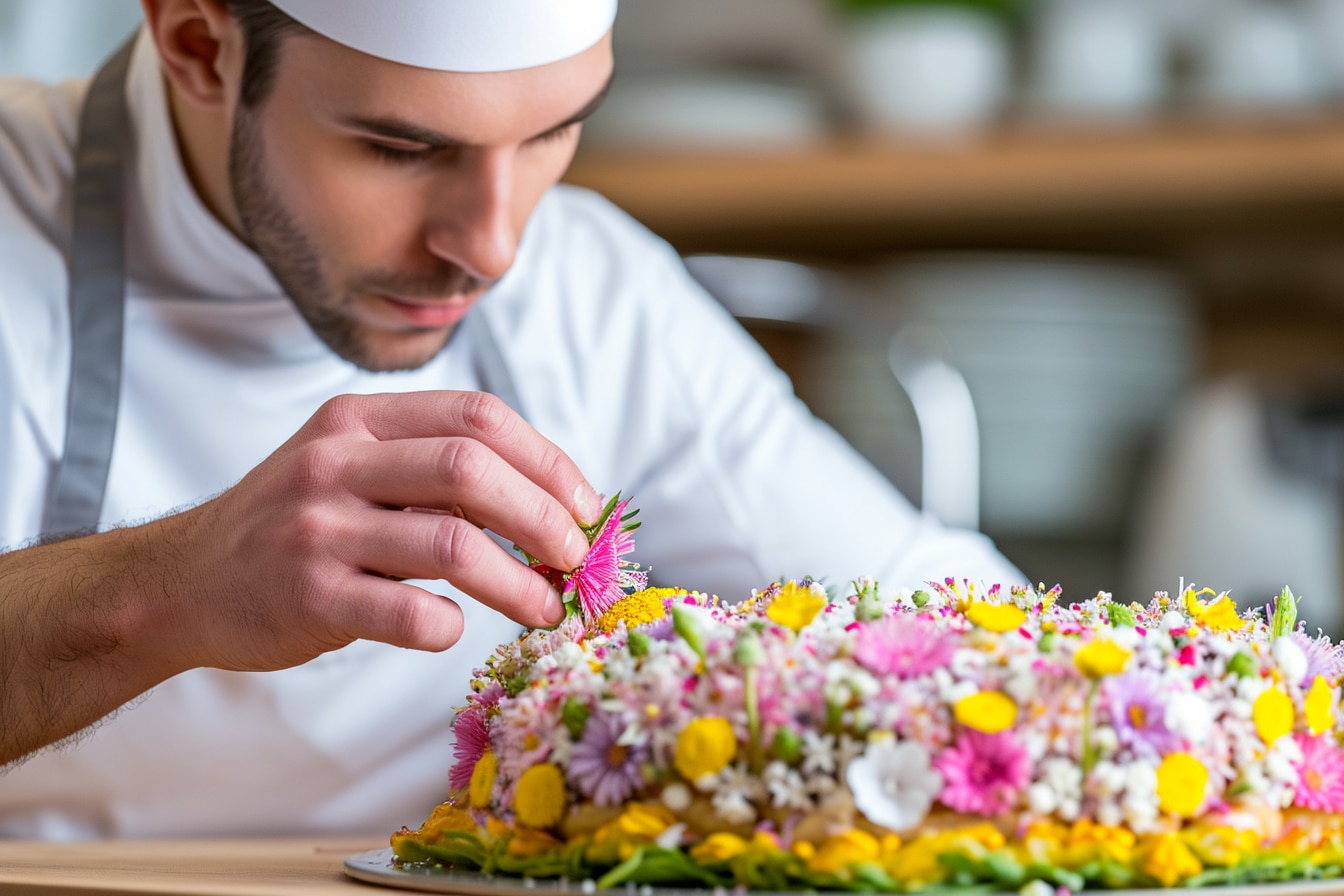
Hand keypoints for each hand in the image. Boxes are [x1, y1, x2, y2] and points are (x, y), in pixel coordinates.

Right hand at [149, 390, 601, 671]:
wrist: (184, 582)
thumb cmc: (294, 525)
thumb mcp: (352, 469)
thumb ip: (432, 471)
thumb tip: (552, 503)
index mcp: (360, 421)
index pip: (477, 416)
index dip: (547, 461)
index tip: (585, 505)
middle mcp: (337, 462)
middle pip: (472, 471)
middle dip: (544, 517)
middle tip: (576, 559)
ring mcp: (318, 528)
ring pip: (452, 544)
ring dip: (519, 582)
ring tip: (547, 607)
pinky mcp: (307, 596)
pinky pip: (409, 612)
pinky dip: (451, 626)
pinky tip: (455, 629)